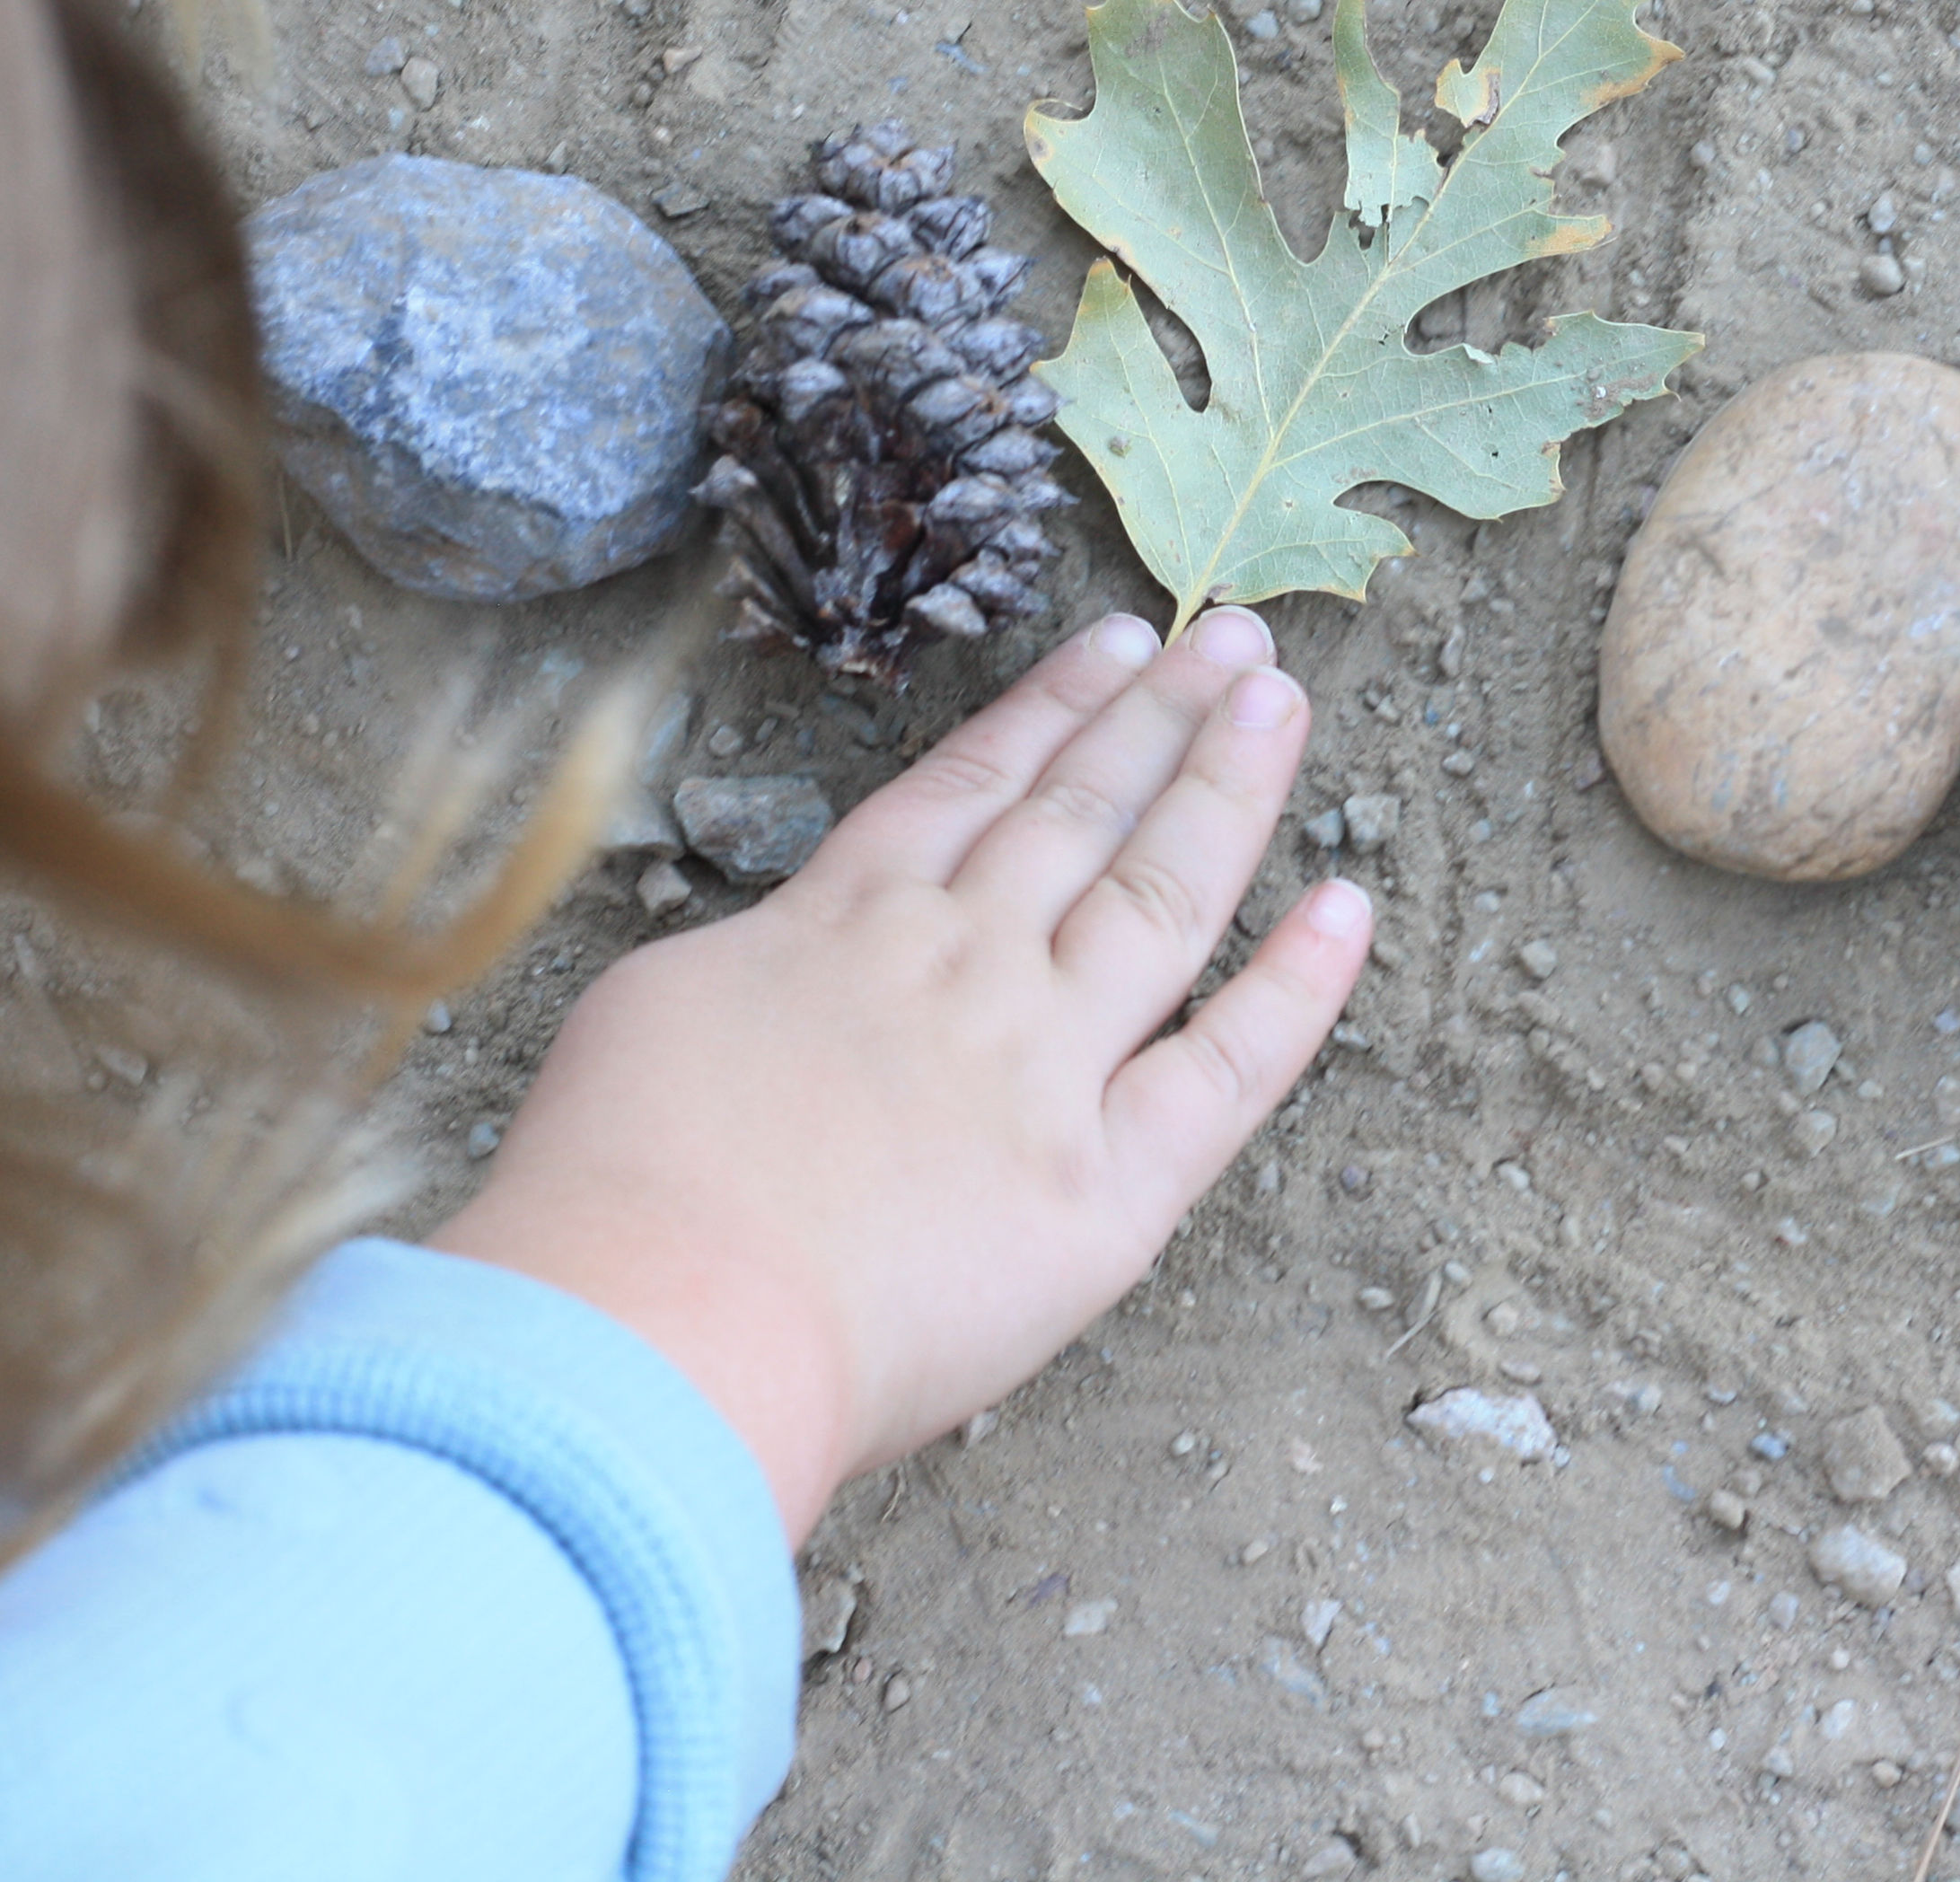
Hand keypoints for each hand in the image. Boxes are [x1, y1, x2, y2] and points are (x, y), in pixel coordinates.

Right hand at [433, 607, 1368, 1541]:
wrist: (659, 1319)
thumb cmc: (611, 1193)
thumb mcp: (647, 1020)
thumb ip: (755, 972)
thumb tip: (794, 965)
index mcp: (842, 926)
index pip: (966, 790)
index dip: (1047, 711)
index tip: (1112, 643)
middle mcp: (961, 968)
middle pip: (1080, 814)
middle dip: (1159, 714)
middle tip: (1232, 640)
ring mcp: (1044, 1063)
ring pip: (1160, 894)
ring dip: (1227, 787)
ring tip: (1278, 701)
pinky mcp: (1109, 1182)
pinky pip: (1228, 1066)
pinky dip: (1297, 986)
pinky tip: (1348, 907)